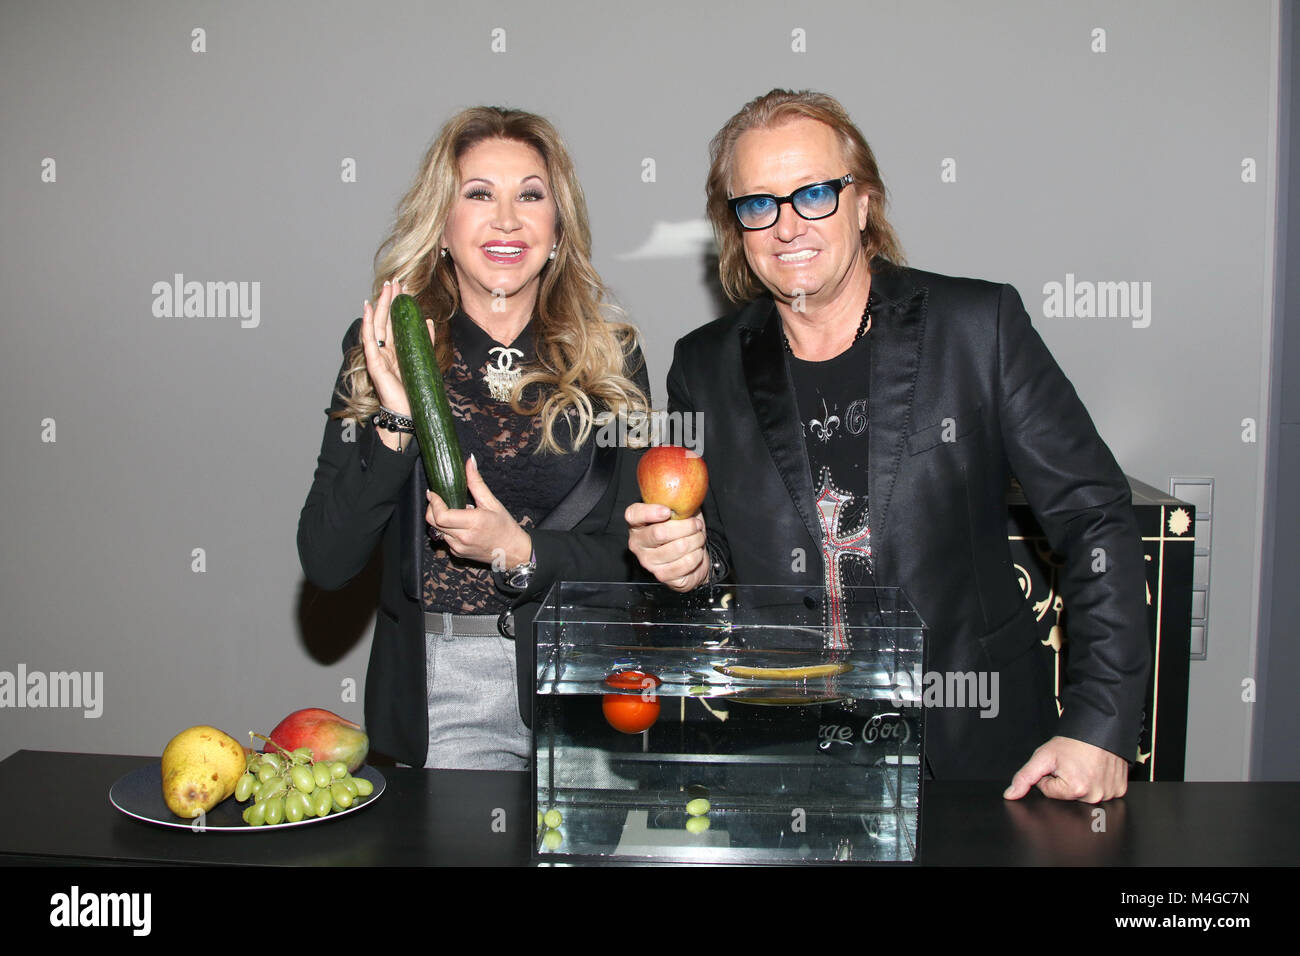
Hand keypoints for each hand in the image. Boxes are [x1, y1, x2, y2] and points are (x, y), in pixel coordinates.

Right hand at [361, 277, 435, 415]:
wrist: (410, 411)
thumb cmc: (413, 389)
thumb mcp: (422, 359)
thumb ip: (423, 340)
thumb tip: (427, 320)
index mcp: (396, 347)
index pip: (395, 320)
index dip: (397, 303)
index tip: (402, 286)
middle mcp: (386, 348)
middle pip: (385, 318)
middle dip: (389, 299)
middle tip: (394, 281)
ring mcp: (378, 354)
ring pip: (377, 324)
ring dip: (380, 305)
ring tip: (384, 288)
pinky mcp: (374, 362)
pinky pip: (369, 339)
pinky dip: (367, 323)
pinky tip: (367, 308)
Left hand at [425, 454, 531, 567]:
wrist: (513, 551)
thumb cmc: (505, 526)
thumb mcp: (492, 502)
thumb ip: (476, 482)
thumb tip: (470, 461)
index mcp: (474, 522)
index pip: (442, 515)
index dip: (434, 503)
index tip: (433, 492)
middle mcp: (464, 537)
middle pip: (434, 522)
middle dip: (432, 509)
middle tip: (437, 499)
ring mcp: (460, 547)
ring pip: (437, 531)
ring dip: (439, 519)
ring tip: (453, 512)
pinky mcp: (458, 553)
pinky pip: (445, 539)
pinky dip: (446, 530)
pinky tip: (458, 525)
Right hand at [626, 502, 708, 591]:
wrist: (691, 558)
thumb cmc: (682, 531)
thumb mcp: (679, 512)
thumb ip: (676, 501)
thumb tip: (685, 490)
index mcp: (637, 524)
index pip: (633, 515)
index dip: (650, 512)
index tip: (667, 511)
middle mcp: (637, 543)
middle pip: (660, 533)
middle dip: (686, 526)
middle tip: (697, 524)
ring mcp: (648, 561)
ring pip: (678, 547)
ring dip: (696, 540)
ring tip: (698, 537)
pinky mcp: (661, 575)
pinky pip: (685, 563)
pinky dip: (697, 555)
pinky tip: (696, 552)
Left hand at [1003, 735, 1128, 802]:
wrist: (1100, 727)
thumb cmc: (1074, 741)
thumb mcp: (1043, 756)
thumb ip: (1024, 776)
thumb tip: (1010, 794)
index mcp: (1076, 789)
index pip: (1049, 791)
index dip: (1049, 775)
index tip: (1058, 764)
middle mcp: (1095, 796)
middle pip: (1067, 795)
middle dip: (1065, 780)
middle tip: (1072, 763)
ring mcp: (1110, 793)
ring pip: (1083, 794)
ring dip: (1081, 780)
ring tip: (1084, 764)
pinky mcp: (1120, 789)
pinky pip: (1102, 791)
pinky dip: (1097, 780)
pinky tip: (1096, 768)